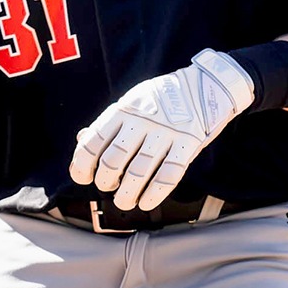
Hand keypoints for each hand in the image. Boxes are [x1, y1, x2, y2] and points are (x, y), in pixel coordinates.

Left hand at [69, 49, 253, 210]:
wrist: (206, 85)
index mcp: (124, 110)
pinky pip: (168, 176)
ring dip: (127, 194)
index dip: (82, 165)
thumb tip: (81, 142)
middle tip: (108, 186)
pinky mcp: (188, 145)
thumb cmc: (163, 98)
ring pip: (138, 172)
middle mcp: (142, 121)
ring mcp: (166, 133)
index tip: (83, 177)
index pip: (93, 142)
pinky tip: (146, 202)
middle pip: (113, 160)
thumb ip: (109, 124)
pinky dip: (154, 194)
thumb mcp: (132, 102)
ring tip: (124, 200)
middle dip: (105, 182)